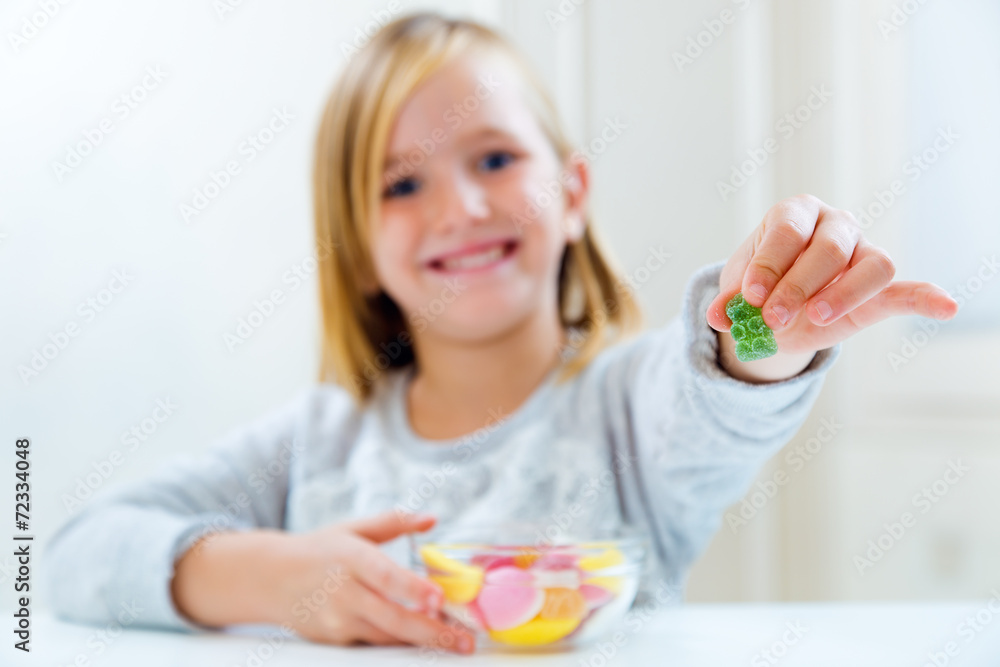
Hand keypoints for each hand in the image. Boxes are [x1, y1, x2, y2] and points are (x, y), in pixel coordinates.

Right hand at [278, 511, 474, 652]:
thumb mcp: (354, 528)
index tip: (439, 599)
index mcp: (351, 558)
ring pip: (387, 637)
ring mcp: (338, 621)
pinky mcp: (335, 640)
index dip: (413, 590)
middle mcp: (344, 592)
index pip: (385, 576)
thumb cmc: (320, 549)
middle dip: (432, 632)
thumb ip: (394, 522)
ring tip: (456, 643)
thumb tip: (431, 518)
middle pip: (392, 618)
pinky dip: (400, 644)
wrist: (269, 578)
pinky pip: (374, 644)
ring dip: (422, 642)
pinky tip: (425, 642)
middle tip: (465, 640)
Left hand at [706, 194, 957, 380]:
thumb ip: (730, 301)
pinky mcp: (879, 286)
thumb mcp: (737, 291)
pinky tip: (944, 306)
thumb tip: (718, 317)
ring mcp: (862, 251)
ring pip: (870, 265)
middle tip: (770, 318)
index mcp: (794, 214)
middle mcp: (833, 224)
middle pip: (828, 249)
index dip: (770, 263)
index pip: (789, 231)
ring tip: (814, 318)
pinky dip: (927, 297)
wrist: (773, 306)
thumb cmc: (758, 285)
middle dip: (797, 286)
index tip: (750, 295)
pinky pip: (906, 288)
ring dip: (842, 295)